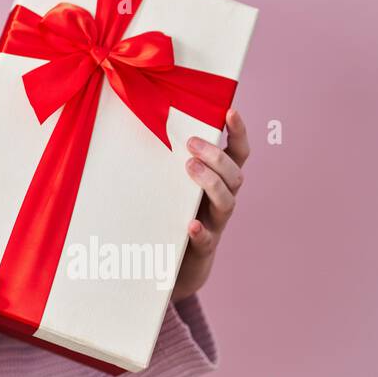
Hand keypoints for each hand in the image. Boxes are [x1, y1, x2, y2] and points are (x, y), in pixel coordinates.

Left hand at [172, 107, 249, 303]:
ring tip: (189, 167)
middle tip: (191, 143)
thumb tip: (139, 118)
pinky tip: (192, 224)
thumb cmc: (169, 214)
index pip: (238, 154)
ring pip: (227, 202)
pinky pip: (207, 240)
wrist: (171, 265)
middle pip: (234, 175)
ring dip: (211, 183)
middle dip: (216, 156)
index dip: (238, 133)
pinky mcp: (203, 249)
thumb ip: (165, 159)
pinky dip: (201, 231)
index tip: (230, 111)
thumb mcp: (170, 184)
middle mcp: (222, 200)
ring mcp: (215, 224)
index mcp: (218, 181)